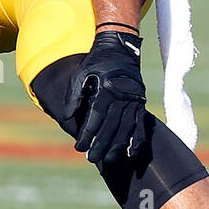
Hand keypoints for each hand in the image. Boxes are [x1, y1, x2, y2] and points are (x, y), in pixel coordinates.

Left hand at [64, 29, 147, 165]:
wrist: (119, 47)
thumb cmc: (96, 62)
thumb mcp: (81, 74)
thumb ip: (74, 96)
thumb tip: (66, 117)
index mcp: (107, 88)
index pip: (96, 117)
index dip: (87, 133)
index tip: (79, 147)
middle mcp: (123, 95)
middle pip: (112, 126)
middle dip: (101, 144)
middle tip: (91, 158)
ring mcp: (134, 99)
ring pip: (127, 128)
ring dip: (118, 146)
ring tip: (109, 160)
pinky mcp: (141, 102)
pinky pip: (141, 124)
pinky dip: (138, 139)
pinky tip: (133, 153)